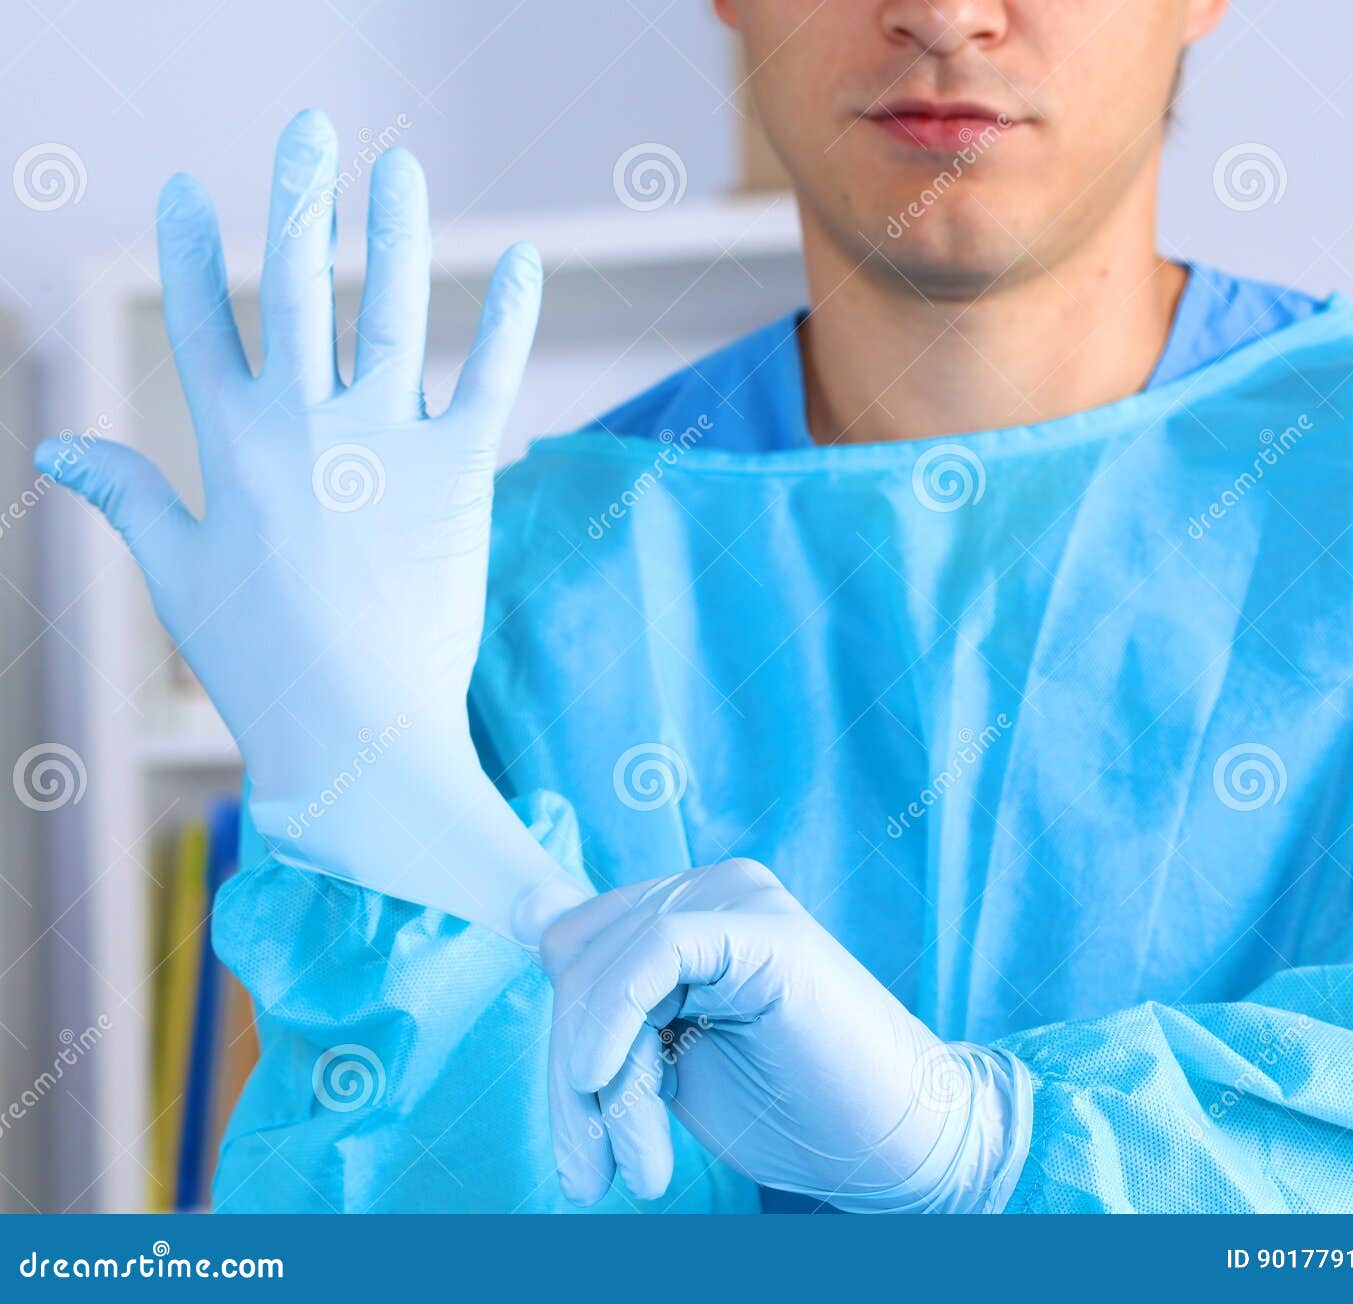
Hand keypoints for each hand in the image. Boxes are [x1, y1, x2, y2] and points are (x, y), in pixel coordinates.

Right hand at [37, 110, 585, 943]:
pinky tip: (527, 260)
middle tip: (312, 128)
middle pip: (298, 286)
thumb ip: (126, 495)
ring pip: (390, 309)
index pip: (204, 321)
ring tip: (400, 166)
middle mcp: (304, 424)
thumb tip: (57, 449)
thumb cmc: (259, 664)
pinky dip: (510, 318)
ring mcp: (385, 443)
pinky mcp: (458, 474)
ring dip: (396, 230)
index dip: (195, 251)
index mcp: (227, 444)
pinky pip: (488, 377)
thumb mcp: (177, 572)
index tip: (190, 190)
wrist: (356, 734)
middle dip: (300, 198)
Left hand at [541, 860, 1032, 1211]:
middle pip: (578, 962)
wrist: (898, 1144)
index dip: (563, 1046)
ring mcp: (740, 900)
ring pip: (606, 969)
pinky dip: (614, 1018)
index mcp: (691, 908)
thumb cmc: (794, 1107)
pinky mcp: (764, 929)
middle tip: (590, 1174)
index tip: (578, 1146)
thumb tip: (529, 926)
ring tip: (635, 1165)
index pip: (577, 950)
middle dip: (573, 1076)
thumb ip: (612, 1006)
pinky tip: (605, 1080)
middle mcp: (712, 887)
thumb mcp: (672, 1056)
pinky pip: (656, 952)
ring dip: (601, 1084)